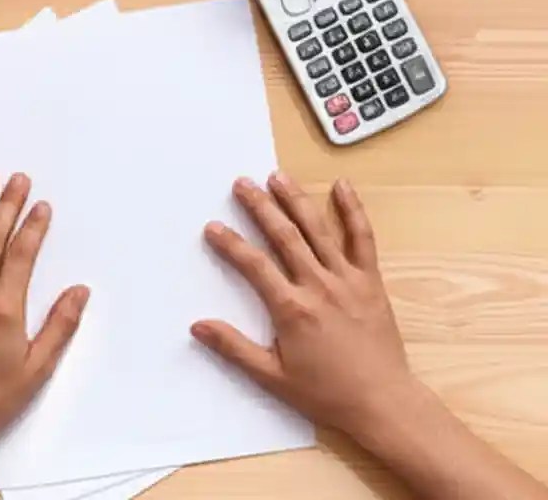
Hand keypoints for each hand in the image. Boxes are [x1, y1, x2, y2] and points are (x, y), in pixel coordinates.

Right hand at [191, 173, 420, 439]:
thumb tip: (197, 326)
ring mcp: (347, 280)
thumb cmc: (326, 393)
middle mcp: (319, 286)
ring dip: (296, 200)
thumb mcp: (272, 376)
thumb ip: (234, 348)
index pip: (254, 265)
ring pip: (317, 230)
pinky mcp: (370, 281)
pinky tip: (343, 187)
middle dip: (260, 207)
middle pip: (284, 236)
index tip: (213, 226)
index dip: (231, 244)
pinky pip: (362, 239)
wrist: (382, 402)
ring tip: (278, 177)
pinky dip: (352, 211)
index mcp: (292, 308)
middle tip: (242, 183)